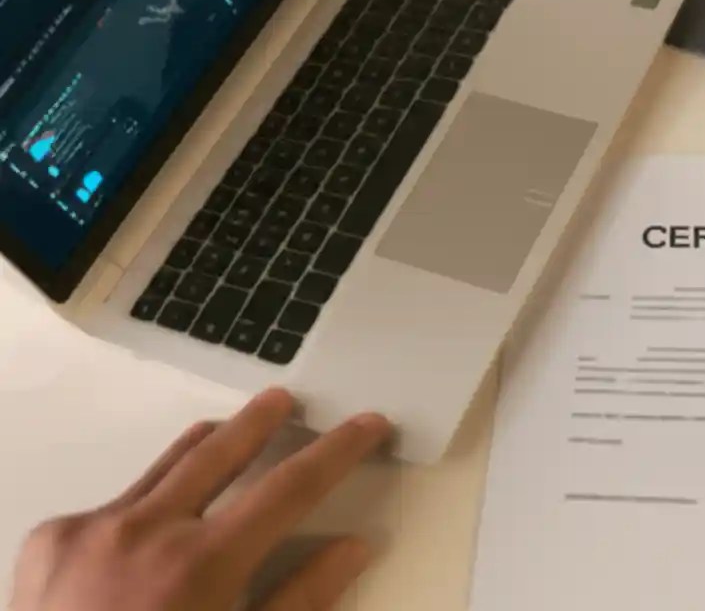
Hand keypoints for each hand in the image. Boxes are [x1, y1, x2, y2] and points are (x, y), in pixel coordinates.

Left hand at [9, 389, 390, 610]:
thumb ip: (300, 599)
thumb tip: (353, 548)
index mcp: (202, 565)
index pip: (291, 488)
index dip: (338, 450)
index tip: (366, 425)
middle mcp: (146, 532)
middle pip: (221, 451)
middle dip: (260, 421)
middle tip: (284, 399)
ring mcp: (92, 529)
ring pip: (164, 466)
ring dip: (203, 445)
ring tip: (227, 429)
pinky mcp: (51, 539)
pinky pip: (112, 503)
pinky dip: (142, 507)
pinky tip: (149, 533)